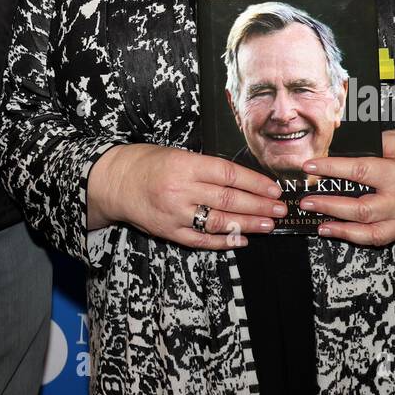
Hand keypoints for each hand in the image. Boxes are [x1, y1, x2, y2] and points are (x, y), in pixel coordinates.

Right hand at [87, 143, 285, 249]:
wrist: (114, 182)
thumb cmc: (147, 162)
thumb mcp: (177, 153)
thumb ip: (205, 167)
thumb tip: (242, 180)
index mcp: (184, 165)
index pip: (228, 174)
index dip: (255, 182)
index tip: (273, 188)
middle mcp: (180, 190)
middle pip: (228, 200)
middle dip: (259, 206)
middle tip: (280, 209)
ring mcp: (175, 214)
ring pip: (219, 222)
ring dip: (248, 225)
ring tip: (269, 224)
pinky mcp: (169, 232)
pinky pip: (201, 240)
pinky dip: (224, 241)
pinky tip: (241, 239)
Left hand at [292, 126, 394, 245]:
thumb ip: (370, 145)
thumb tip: (339, 147)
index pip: (357, 172)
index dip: (330, 169)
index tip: (309, 167)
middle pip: (359, 210)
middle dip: (328, 206)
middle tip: (306, 201)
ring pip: (371, 234)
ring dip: (342, 231)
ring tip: (319, 226)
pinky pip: (384, 238)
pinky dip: (361, 237)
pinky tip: (344, 232)